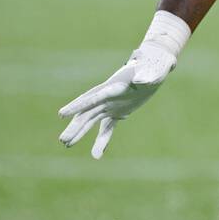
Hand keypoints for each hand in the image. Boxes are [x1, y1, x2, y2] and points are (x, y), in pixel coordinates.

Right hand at [58, 11, 188, 158]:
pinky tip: (97, 155)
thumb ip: (147, 75)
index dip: (78, 105)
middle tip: (63, 140)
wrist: (156, 63)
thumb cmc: (156, 64)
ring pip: (91, 120)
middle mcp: (108, 95)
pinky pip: (107, 128)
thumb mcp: (154, 69)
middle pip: (87, 112)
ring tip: (66, 145)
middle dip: (75, 126)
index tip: (62, 114)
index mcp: (114, 85)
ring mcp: (112, 104)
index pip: (93, 97)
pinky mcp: (119, 111)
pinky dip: (102, 140)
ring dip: (80, 132)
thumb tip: (142, 82)